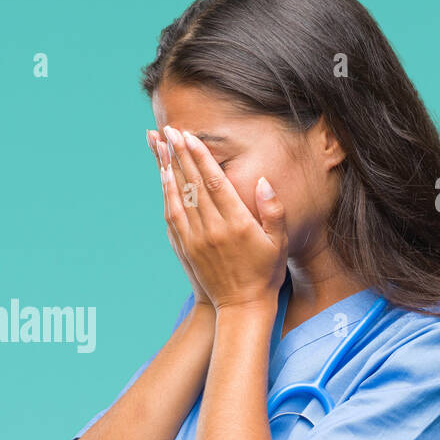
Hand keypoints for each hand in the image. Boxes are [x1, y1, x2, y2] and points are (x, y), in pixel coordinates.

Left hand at [159, 125, 287, 308]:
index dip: (200, 156)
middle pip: (192, 184)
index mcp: (236, 224)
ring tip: (159, 146)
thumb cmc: (265, 273)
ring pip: (177, 197)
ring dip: (168, 169)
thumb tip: (263, 181)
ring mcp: (195, 239)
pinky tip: (163, 176)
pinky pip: (172, 215)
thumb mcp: (279, 242)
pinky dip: (166, 193)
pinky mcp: (185, 247)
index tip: (189, 136)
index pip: (213, 182)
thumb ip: (273, 210)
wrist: (240, 308)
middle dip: (180, 155)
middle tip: (169, 130)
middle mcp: (211, 229)